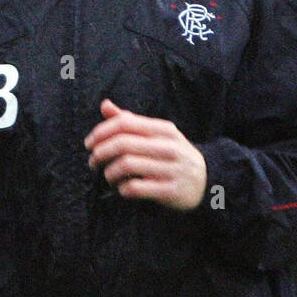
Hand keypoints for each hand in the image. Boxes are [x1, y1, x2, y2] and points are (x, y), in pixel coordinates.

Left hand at [84, 98, 206, 210]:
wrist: (207, 180)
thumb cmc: (173, 154)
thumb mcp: (158, 134)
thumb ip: (130, 121)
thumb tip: (105, 105)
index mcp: (163, 129)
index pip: (124, 123)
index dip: (101, 132)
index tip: (89, 143)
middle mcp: (169, 147)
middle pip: (122, 144)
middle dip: (100, 153)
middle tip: (93, 162)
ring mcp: (172, 169)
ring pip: (126, 165)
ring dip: (109, 172)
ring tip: (108, 176)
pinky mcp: (171, 191)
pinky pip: (136, 188)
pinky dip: (122, 189)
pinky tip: (123, 188)